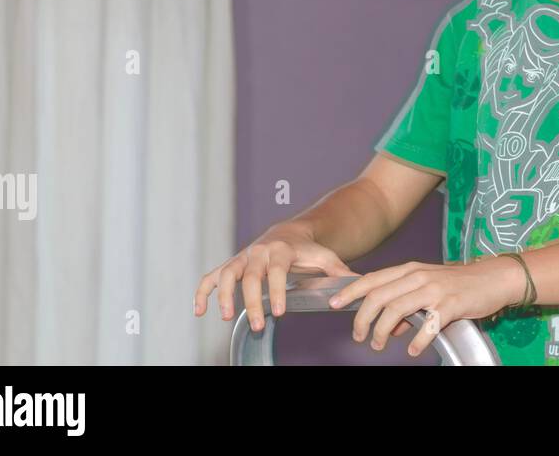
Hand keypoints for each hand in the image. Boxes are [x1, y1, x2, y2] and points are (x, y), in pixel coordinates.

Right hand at [193, 222, 355, 330]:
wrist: (290, 233)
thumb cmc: (309, 250)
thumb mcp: (326, 258)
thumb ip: (340, 273)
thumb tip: (358, 286)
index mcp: (282, 249)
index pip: (278, 270)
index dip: (277, 290)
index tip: (280, 312)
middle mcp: (258, 251)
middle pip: (251, 276)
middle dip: (253, 301)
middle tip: (259, 324)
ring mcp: (242, 258)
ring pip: (227, 274)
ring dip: (224, 295)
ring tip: (226, 317)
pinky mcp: (231, 265)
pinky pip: (211, 276)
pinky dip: (203, 291)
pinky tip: (200, 310)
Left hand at [328, 257, 525, 357]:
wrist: (494, 278)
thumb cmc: (460, 283)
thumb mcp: (428, 289)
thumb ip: (406, 305)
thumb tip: (389, 328)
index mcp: (410, 270)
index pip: (373, 279)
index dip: (350, 291)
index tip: (334, 304)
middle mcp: (419, 276)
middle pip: (379, 296)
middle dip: (363, 319)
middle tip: (360, 337)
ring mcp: (435, 290)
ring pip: (396, 310)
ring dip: (382, 331)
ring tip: (379, 345)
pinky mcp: (451, 304)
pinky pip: (428, 326)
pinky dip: (416, 341)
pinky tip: (412, 349)